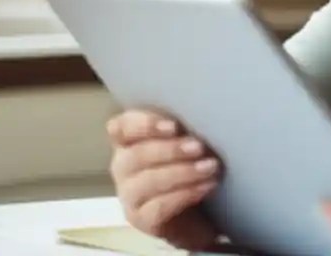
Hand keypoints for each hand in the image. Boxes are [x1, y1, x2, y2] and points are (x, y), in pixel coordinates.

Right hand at [106, 109, 219, 250]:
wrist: (196, 214)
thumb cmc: (189, 167)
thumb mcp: (185, 142)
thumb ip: (183, 128)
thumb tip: (204, 110)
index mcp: (129, 142)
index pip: (120, 127)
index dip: (142, 125)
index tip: (172, 126)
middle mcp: (123, 167)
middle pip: (135, 155)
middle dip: (170, 150)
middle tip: (199, 147)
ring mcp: (129, 196)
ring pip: (146, 182)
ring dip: (182, 172)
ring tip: (210, 167)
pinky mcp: (141, 220)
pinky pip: (158, 207)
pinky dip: (185, 194)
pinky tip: (207, 186)